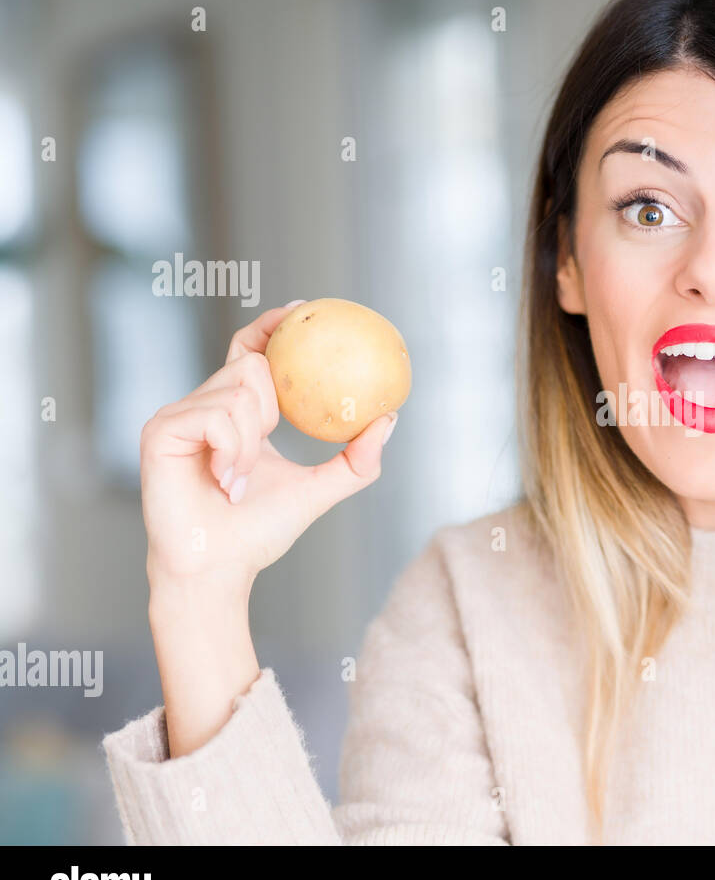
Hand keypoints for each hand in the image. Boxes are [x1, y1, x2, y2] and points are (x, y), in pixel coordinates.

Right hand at [140, 301, 397, 594]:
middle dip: (273, 407)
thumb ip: (356, 460)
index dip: (272, 326)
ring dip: (252, 443)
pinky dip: (233, 450)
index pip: (252, 352)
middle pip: (252, 365)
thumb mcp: (319, 490)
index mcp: (235, 412)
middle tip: (266, 443)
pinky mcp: (160, 429)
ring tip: (236, 481)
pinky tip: (223, 481)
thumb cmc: (259, 533)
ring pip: (240, 391)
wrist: (218, 567)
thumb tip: (389, 419)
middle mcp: (204, 406)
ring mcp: (179, 415)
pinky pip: (217, 415)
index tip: (301, 311)